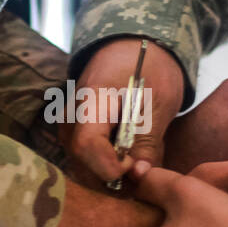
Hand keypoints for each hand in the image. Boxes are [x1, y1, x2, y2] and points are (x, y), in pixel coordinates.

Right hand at [62, 37, 184, 185]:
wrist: (132, 49)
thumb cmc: (149, 69)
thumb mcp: (160, 102)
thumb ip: (148, 140)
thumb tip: (140, 175)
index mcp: (91, 100)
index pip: (87, 146)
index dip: (111, 166)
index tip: (136, 166)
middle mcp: (70, 116)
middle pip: (82, 164)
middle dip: (115, 178)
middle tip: (143, 168)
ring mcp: (67, 127)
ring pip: (83, 168)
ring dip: (112, 174)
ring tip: (138, 158)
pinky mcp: (73, 135)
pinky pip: (85, 162)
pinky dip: (107, 168)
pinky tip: (128, 155)